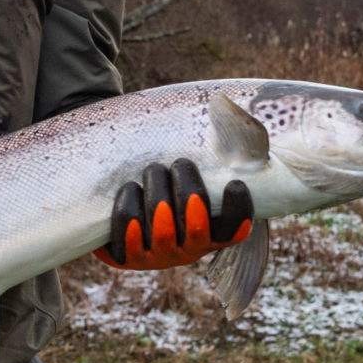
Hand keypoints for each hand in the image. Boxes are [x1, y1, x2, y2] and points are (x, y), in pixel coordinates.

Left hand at [94, 159, 252, 269]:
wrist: (124, 215)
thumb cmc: (169, 186)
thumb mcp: (194, 173)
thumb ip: (215, 149)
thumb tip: (223, 105)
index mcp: (213, 232)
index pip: (236, 230)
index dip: (238, 210)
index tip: (235, 183)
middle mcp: (190, 249)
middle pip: (195, 224)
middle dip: (187, 188)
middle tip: (179, 164)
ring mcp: (159, 256)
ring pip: (161, 226)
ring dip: (157, 189)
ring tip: (154, 170)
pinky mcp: (128, 257)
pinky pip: (127, 231)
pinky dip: (129, 206)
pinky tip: (131, 189)